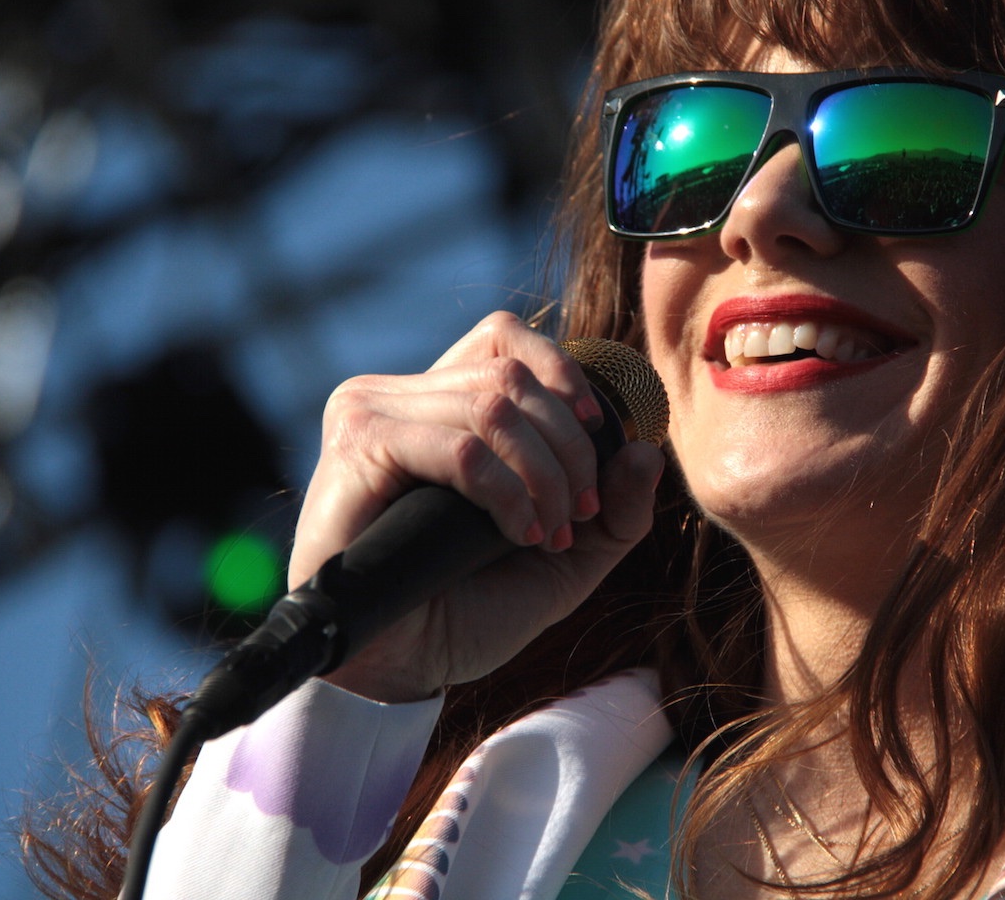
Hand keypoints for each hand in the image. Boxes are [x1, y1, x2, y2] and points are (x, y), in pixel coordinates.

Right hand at [287, 312, 664, 702]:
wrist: (401, 667)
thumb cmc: (471, 607)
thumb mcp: (567, 557)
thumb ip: (615, 509)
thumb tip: (647, 451)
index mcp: (437, 403)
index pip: (504, 336)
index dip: (563, 375)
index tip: (597, 440)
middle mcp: (397, 395)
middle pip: (512, 375)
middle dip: (568, 447)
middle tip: (578, 515)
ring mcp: (370, 414)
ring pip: (493, 406)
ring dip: (543, 475)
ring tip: (546, 534)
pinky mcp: (358, 447)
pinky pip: (460, 448)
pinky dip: (506, 492)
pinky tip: (516, 533)